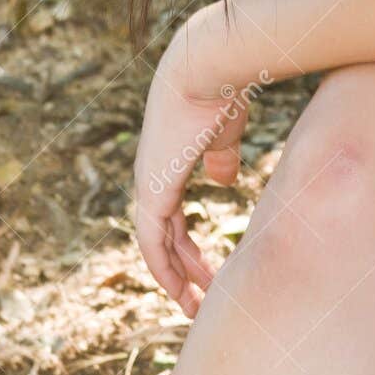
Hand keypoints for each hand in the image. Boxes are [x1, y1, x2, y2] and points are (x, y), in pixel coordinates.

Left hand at [132, 16, 250, 315]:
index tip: (209, 272)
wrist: (204, 67)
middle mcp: (152, 177)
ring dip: (177, 278)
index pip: (172, 217)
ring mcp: (150, 183)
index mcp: (168, 164)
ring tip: (197, 307)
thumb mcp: (224, 131)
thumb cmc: (220, 90)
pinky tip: (185, 290)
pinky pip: (154, 242)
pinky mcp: (153, 189)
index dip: (187, 248)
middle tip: (200, 301)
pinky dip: (167, 269)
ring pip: (158, 246)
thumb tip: (223, 180)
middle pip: (164, 237)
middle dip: (183, 271)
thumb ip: (221, 158)